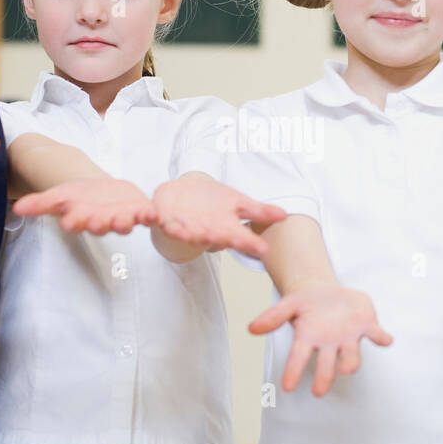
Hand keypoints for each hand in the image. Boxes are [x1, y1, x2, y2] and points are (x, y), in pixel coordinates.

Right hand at [12, 177, 158, 233]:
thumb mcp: (58, 196)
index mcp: (82, 219)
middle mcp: (102, 222)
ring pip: (123, 223)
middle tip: (98, 221)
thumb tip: (16, 208)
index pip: (77, 222)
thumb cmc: (78, 198)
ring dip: (126, 222)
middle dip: (99, 223)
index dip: (75, 221)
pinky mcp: (139, 212)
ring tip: (127, 219)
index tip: (70, 220)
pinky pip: (145, 217)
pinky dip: (149, 216)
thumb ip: (40, 203)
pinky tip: (152, 213)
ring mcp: (121, 219)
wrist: (100, 191)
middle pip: (100, 225)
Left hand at [153, 173, 285, 258]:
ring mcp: (183, 226)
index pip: (241, 237)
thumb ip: (258, 211)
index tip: (263, 249)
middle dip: (216, 238)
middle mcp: (205, 231)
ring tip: (188, 232)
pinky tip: (158, 218)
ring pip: (185, 233)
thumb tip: (284, 215)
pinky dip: (157, 219)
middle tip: (221, 239)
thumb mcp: (237, 203)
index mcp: (225, 228)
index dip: (250, 243)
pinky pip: (159, 221)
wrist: (186, 194)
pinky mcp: (163, 218)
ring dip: (185, 234)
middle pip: (213, 237)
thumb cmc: (212, 202)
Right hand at [249, 283, 392, 396]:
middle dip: (325, 377)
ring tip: (347, 368)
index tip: (286, 387)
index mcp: (310, 339)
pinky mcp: (366, 326)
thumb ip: (272, 316)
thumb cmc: (307, 304)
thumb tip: (250, 329)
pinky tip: (386, 340)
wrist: (329, 294)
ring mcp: (350, 337)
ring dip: (351, 361)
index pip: (299, 358)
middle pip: (327, 365)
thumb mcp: (289, 304)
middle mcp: (330, 344)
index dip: (293, 371)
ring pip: (352, 355)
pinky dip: (381, 338)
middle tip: (318, 392)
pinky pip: (376, 334)